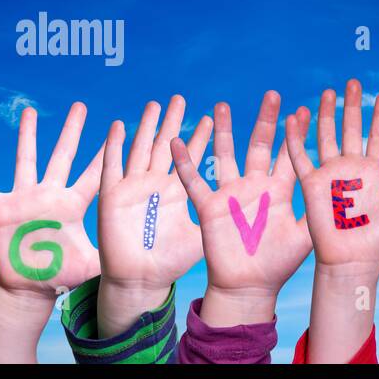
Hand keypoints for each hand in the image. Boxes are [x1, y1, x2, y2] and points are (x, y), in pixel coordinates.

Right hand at [0, 103, 102, 298]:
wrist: (31, 286)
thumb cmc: (63, 274)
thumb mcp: (91, 263)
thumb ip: (112, 254)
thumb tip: (141, 256)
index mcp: (73, 205)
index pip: (94, 175)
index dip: (105, 155)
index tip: (118, 130)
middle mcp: (50, 195)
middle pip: (63, 156)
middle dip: (72, 131)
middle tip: (81, 106)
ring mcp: (24, 199)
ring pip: (26, 160)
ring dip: (27, 136)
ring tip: (29, 111)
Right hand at [97, 96, 212, 335]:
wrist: (142, 281)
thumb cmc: (173, 262)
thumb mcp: (208, 235)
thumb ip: (229, 218)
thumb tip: (266, 210)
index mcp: (183, 192)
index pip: (197, 156)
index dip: (205, 135)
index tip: (216, 111)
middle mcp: (161, 185)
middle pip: (170, 145)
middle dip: (176, 121)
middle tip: (183, 97)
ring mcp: (137, 188)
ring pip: (143, 149)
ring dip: (148, 127)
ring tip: (155, 104)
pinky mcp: (114, 197)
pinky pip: (113, 167)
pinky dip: (113, 147)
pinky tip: (118, 126)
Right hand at [170, 91, 311, 325]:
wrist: (249, 287)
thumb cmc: (279, 264)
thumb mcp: (304, 237)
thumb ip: (318, 214)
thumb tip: (345, 197)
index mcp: (280, 191)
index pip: (290, 155)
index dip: (296, 134)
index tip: (304, 109)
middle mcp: (256, 187)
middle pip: (260, 146)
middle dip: (266, 121)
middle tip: (272, 94)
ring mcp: (232, 194)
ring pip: (226, 155)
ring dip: (224, 132)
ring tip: (221, 106)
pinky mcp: (210, 207)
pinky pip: (195, 182)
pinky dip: (186, 164)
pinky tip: (177, 142)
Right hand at [286, 79, 378, 270]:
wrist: (352, 260)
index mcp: (374, 172)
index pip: (377, 137)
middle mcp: (352, 169)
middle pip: (350, 129)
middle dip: (352, 106)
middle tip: (353, 83)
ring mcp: (330, 174)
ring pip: (326, 137)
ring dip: (326, 115)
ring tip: (329, 92)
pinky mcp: (311, 184)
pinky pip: (301, 156)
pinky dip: (296, 137)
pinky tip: (295, 117)